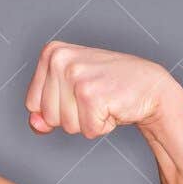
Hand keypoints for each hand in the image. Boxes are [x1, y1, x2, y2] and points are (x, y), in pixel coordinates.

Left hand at [23, 41, 175, 138]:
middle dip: (72, 117)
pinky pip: (87, 130)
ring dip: (87, 122)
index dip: (57, 108)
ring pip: (66, 125)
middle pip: (48, 117)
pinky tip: (113, 106)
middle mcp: (60, 59)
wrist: (150, 86)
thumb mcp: (70, 93)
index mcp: (51, 53)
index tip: (79, 92)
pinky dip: (102, 126)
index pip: (32, 104)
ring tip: (104, 100)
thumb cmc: (109, 88)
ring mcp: (76, 76)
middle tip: (95, 97)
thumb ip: (44, 109)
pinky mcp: (92, 95)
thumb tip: (36, 124)